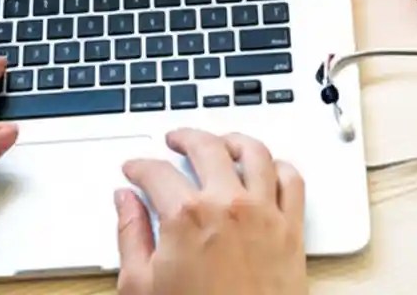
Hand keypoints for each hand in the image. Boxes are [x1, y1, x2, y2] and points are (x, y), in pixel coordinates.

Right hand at [116, 129, 306, 294]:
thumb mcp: (141, 287)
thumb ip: (130, 235)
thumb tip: (124, 202)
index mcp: (186, 216)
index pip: (155, 172)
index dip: (138, 165)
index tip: (134, 170)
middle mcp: (228, 205)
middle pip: (205, 146)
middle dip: (183, 136)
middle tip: (173, 140)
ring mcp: (264, 214)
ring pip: (253, 151)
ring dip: (231, 139)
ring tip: (218, 141)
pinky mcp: (291, 230)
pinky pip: (291, 180)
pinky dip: (278, 165)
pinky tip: (266, 166)